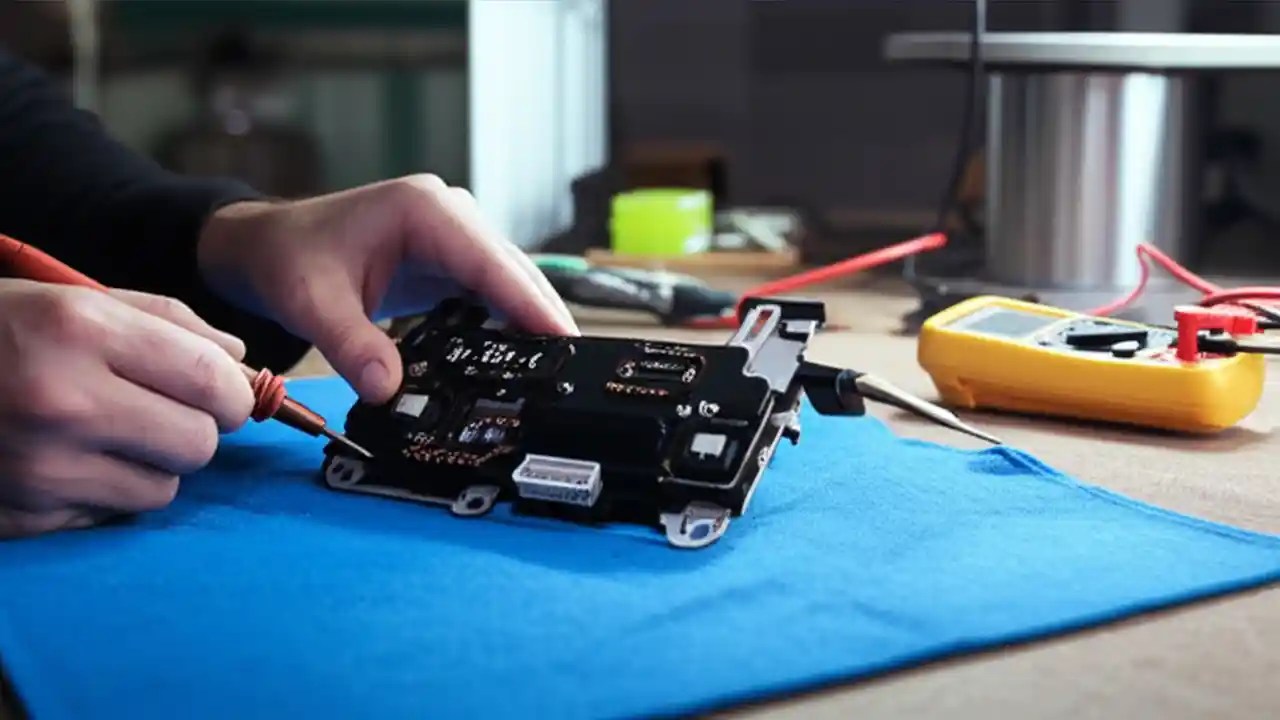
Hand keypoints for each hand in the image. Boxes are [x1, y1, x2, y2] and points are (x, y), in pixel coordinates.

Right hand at [0, 280, 254, 536]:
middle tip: (164, 413)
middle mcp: (63, 401)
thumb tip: (240, 363)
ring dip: (150, 466)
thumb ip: (168, 323)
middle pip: (200, 445)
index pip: (213, 382)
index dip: (234, 393)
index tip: (223, 393)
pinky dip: (101, 494)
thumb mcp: (73, 297)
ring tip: (107, 435)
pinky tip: (64, 461)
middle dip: (195, 429)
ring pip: (162, 490)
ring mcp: (38, 467)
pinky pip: (107, 516)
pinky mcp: (21, 516)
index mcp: (82, 330)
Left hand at [196, 175, 578, 404]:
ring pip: (510, 285)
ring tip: (559, 373)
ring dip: (531, 325)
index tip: (564, 340)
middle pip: (514, 272)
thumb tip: (388, 390)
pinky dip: (507, 327)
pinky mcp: (453, 263)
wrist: (269, 246)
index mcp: (425, 210)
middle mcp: (451, 216)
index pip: (491, 261)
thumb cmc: (289, 258)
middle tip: (576, 371)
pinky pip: (492, 295)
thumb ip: (351, 346)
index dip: (530, 302)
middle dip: (544, 319)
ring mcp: (456, 239)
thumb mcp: (312, 302)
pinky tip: (521, 362)